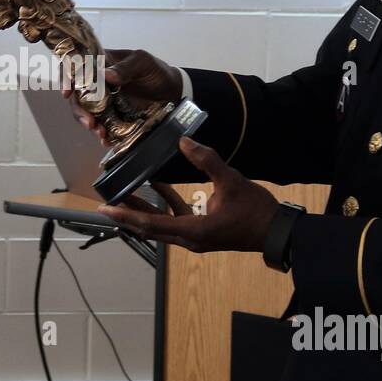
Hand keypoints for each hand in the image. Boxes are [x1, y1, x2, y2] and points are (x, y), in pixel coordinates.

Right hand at [60, 48, 182, 145]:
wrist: (172, 90)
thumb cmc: (155, 70)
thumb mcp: (143, 62)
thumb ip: (125, 67)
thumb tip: (106, 74)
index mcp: (100, 64)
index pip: (75, 67)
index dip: (66, 78)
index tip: (67, 92)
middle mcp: (97, 83)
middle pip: (77, 96)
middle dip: (79, 110)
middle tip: (89, 122)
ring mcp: (104, 102)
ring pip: (87, 113)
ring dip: (89, 124)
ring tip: (100, 132)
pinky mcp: (113, 117)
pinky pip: (102, 127)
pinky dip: (102, 135)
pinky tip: (107, 140)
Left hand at [97, 136, 279, 252]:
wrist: (276, 231)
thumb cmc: (255, 210)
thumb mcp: (231, 181)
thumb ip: (206, 160)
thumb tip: (184, 141)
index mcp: (192, 231)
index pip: (151, 224)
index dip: (127, 215)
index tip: (106, 209)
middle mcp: (188, 239)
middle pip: (149, 228)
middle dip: (127, 215)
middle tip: (105, 203)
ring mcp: (194, 237)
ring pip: (159, 225)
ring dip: (142, 210)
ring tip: (123, 194)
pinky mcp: (201, 231)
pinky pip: (175, 218)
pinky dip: (164, 204)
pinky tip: (156, 185)